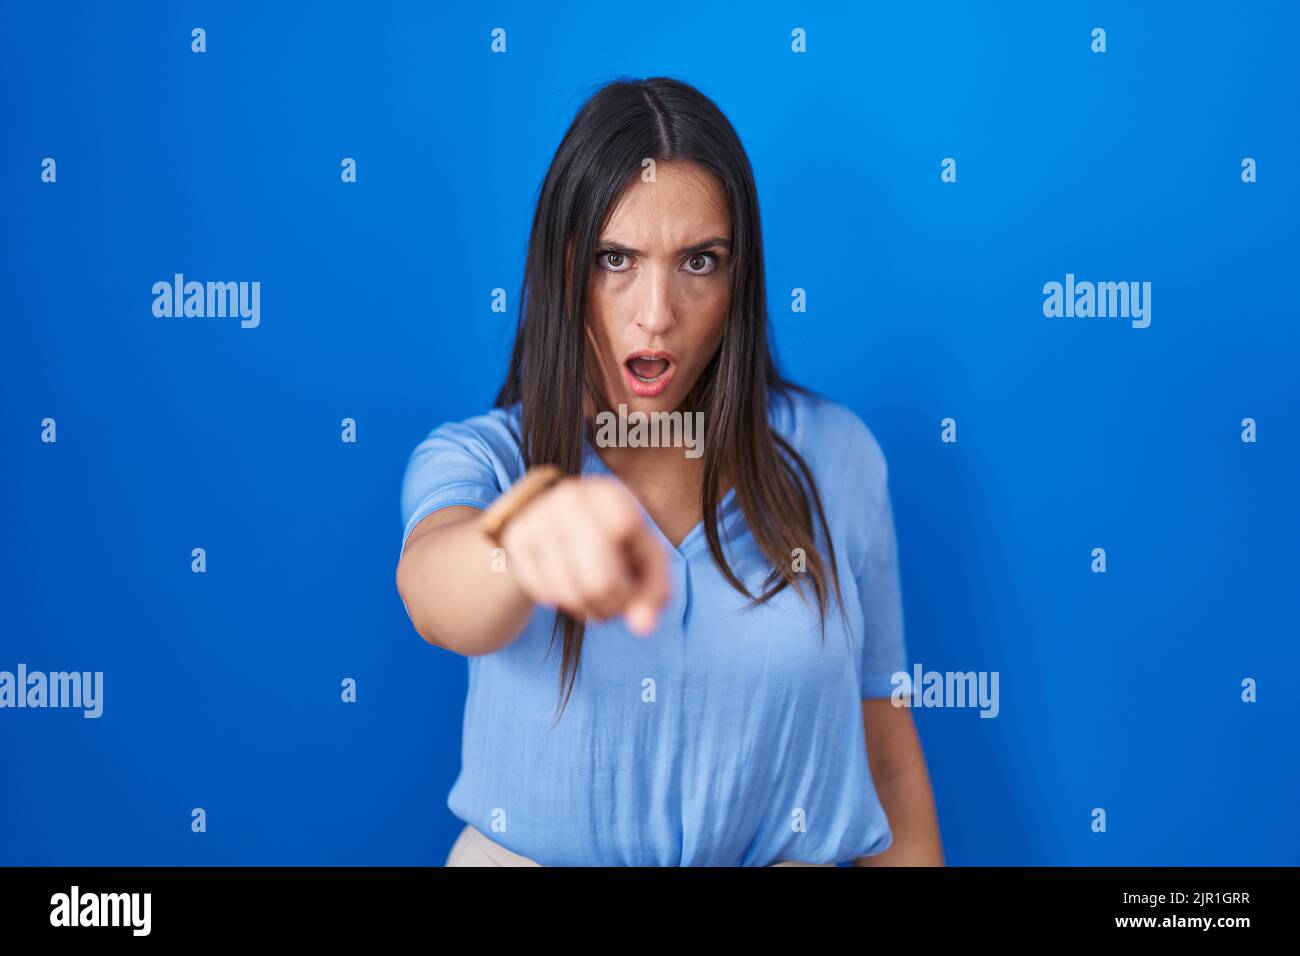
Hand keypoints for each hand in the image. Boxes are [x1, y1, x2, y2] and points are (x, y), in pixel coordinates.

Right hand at [498, 476, 670, 635]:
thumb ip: (655, 594)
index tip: (629, 588)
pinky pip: (537, 590)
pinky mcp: (515, 534)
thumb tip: (641, 627)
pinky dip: (556, 599)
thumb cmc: (619, 540)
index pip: (617, 573)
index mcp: (612, 498)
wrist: (570, 514)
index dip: (625, 596)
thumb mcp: (648, 560)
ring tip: (594, 598)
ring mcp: (538, 515)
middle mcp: (571, 499)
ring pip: (562, 592)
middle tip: (611, 605)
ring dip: (583, 609)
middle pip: (593, 584)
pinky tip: (567, 584)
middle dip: (606, 608)